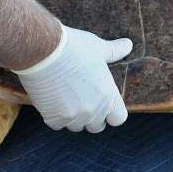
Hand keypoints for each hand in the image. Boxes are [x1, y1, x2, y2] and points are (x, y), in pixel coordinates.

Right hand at [14, 25, 130, 132]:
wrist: (43, 50)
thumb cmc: (73, 46)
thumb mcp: (97, 47)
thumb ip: (114, 51)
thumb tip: (128, 45)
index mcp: (108, 95)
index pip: (118, 118)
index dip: (111, 114)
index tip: (103, 106)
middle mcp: (94, 109)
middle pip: (97, 127)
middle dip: (91, 117)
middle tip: (80, 99)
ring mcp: (74, 116)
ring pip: (76, 126)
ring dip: (72, 117)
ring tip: (64, 97)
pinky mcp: (55, 118)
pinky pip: (57, 125)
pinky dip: (54, 116)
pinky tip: (51, 100)